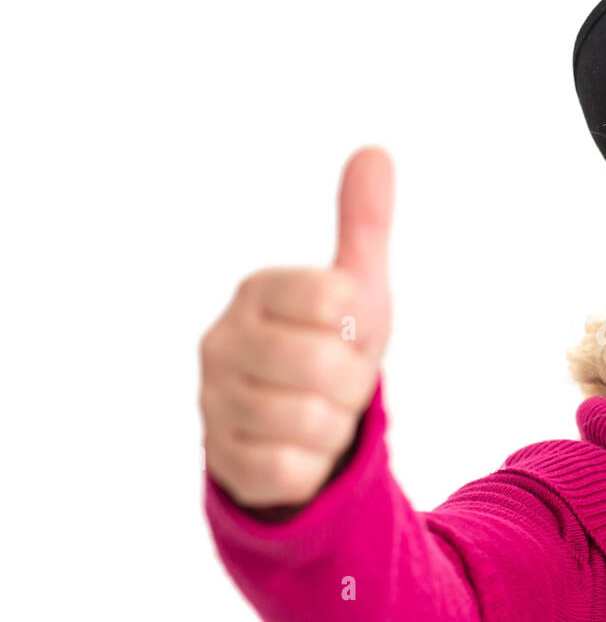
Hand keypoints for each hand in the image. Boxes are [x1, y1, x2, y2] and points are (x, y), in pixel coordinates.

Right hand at [200, 146, 394, 509]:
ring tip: (317, 413)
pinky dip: (311, 464)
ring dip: (334, 426)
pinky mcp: (222, 459)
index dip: (359, 326)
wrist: (296, 429)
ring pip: (311, 421)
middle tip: (336, 382)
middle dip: (352, 383)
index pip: (334, 299)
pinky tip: (298, 448)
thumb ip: (363, 225)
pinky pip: (290, 469)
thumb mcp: (356, 290)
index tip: (344, 333)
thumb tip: (375, 152)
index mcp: (258, 291)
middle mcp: (223, 341)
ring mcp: (214, 401)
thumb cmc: (328, 347)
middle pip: (327, 365)